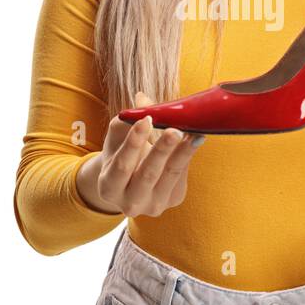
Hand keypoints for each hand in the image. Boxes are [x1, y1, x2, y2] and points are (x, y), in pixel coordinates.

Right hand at [77, 91, 206, 216]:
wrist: (130, 182)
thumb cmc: (121, 154)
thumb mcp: (117, 139)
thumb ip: (126, 121)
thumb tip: (142, 99)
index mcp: (109, 187)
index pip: (122, 165)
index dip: (133, 142)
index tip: (146, 120)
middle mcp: (130, 203)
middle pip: (147, 174)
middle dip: (162, 150)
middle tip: (174, 130)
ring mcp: (154, 205)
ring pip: (170, 175)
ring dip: (183, 152)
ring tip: (194, 134)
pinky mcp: (174, 199)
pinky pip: (182, 175)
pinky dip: (188, 155)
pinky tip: (196, 139)